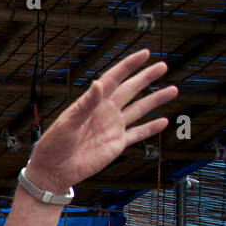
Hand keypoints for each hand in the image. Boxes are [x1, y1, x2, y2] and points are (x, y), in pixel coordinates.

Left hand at [25, 49, 176, 192]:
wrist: (52, 171)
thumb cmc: (53, 146)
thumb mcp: (67, 123)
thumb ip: (85, 104)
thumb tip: (98, 83)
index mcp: (92, 103)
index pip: (114, 79)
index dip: (129, 66)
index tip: (145, 54)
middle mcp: (105, 113)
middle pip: (130, 90)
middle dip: (146, 78)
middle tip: (162, 66)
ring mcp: (113, 128)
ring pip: (139, 110)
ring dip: (155, 100)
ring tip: (172, 90)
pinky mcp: (117, 144)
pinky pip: (137, 134)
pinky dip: (150, 128)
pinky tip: (163, 121)